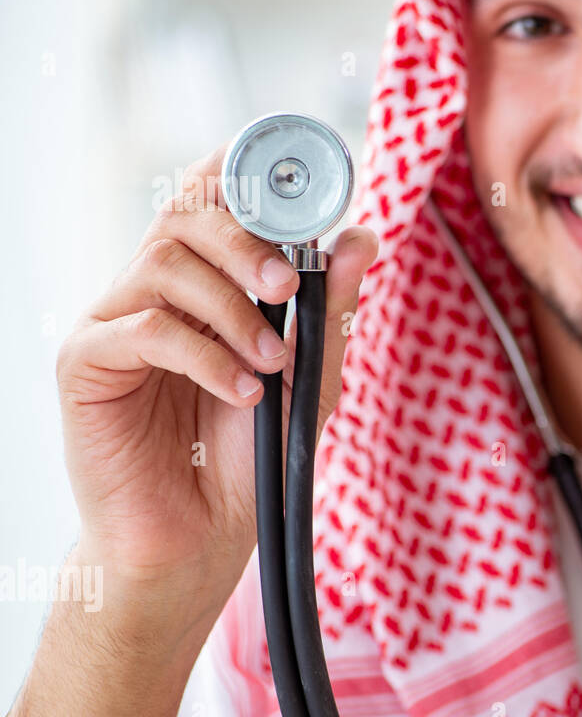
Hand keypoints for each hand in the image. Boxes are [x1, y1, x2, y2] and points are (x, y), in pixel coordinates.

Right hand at [56, 145, 376, 627]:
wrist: (199, 541)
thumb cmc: (250, 459)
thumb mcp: (310, 379)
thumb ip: (331, 312)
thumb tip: (360, 238)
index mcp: (208, 281)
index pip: (215, 196)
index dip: (250, 175)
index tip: (306, 193)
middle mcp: (157, 289)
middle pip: (187, 211)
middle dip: (248, 238)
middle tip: (289, 286)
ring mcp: (117, 322)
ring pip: (165, 263)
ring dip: (233, 309)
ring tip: (271, 365)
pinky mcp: (86, 364)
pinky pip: (143, 329)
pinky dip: (203, 356)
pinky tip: (242, 394)